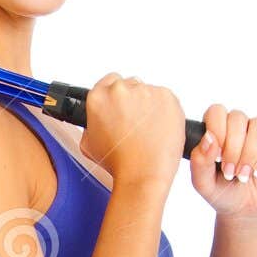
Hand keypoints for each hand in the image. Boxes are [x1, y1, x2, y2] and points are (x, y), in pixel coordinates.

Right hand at [80, 73, 184, 195]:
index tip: (121, 106)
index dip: (115, 97)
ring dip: (148, 105)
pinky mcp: (166, 96)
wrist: (144, 174)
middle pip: (129, 85)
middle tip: (135, 123)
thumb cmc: (120, 163)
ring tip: (148, 130)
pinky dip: (164, 110)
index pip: (107, 82)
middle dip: (132, 101)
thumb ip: (92, 123)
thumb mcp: (89, 144)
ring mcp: (145, 91)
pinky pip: (165, 98)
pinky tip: (159, 128)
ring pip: (148, 92)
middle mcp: (120, 90)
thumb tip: (99, 118)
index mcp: (98, 98)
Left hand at [190, 105, 256, 219]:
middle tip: (229, 172)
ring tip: (242, 175)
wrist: (243, 209)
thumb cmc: (220, 191)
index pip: (216, 112)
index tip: (216, 157)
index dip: (217, 130)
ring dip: (249, 153)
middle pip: (237, 117)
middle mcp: (238, 125)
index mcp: (216, 128)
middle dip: (233, 148)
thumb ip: (199, 160)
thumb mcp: (202, 182)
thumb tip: (209, 138)